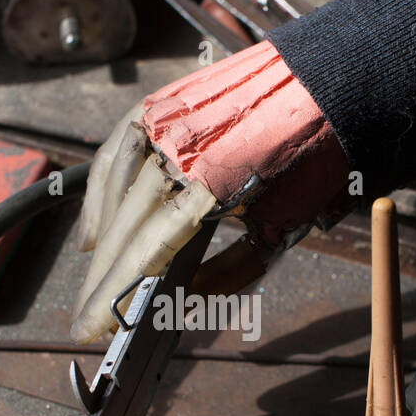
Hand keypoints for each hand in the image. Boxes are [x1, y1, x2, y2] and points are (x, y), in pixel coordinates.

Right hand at [70, 40, 351, 343]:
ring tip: (94, 285)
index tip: (93, 328)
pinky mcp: (161, 105)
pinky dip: (103, 195)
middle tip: (84, 322)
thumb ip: (228, 274)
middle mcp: (179, 147)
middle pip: (127, 225)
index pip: (150, 247)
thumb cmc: (312, 168)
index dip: (116, 292)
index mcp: (213, 182)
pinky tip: (94, 234)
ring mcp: (166, 121)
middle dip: (103, 279)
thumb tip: (178, 304)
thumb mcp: (280, 232)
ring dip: (103, 245)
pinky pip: (118, 154)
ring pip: (117, 191)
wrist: (330, 87)